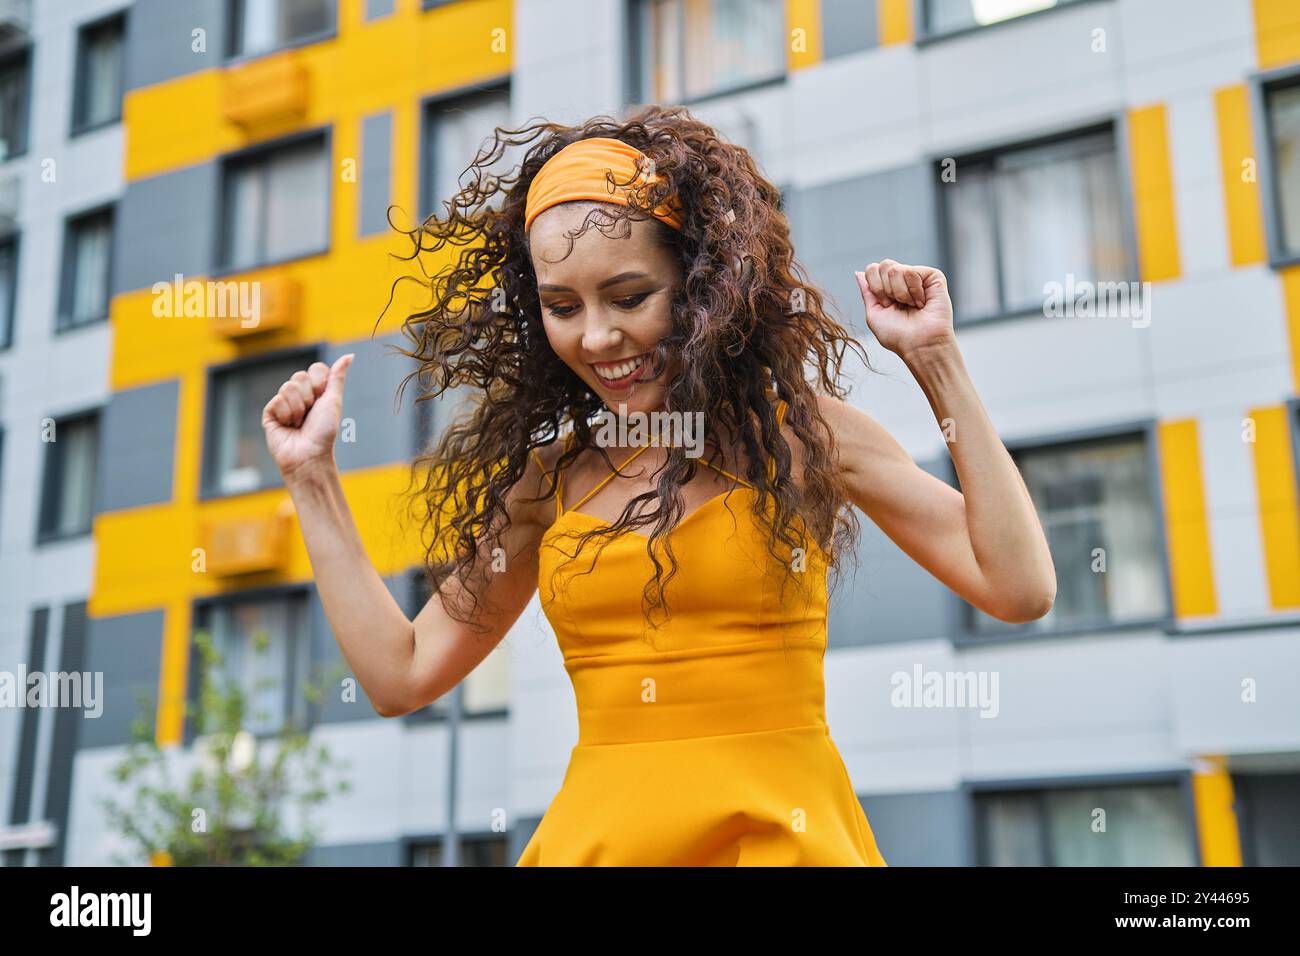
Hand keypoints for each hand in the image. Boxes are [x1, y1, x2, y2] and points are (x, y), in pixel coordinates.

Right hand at [262, 354, 353, 482]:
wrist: (310, 455)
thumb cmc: (324, 431)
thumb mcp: (333, 400)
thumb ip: (337, 377)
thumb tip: (349, 356)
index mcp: (314, 391)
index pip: (315, 369)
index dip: (320, 383)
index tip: (323, 400)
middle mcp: (298, 395)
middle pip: (300, 376)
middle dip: (309, 397)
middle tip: (310, 414)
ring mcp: (282, 403)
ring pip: (288, 387)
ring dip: (298, 408)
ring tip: (299, 423)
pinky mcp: (269, 413)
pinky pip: (276, 400)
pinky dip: (286, 415)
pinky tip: (288, 426)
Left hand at [855, 260, 955, 361]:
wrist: (919, 345)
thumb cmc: (897, 335)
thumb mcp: (874, 314)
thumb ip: (867, 292)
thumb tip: (858, 272)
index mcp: (889, 287)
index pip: (873, 269)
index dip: (875, 286)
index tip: (885, 304)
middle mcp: (903, 280)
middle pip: (884, 265)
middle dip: (886, 290)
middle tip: (898, 306)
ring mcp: (919, 277)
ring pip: (896, 269)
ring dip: (900, 293)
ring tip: (912, 306)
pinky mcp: (933, 277)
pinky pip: (912, 271)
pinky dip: (913, 291)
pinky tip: (922, 303)